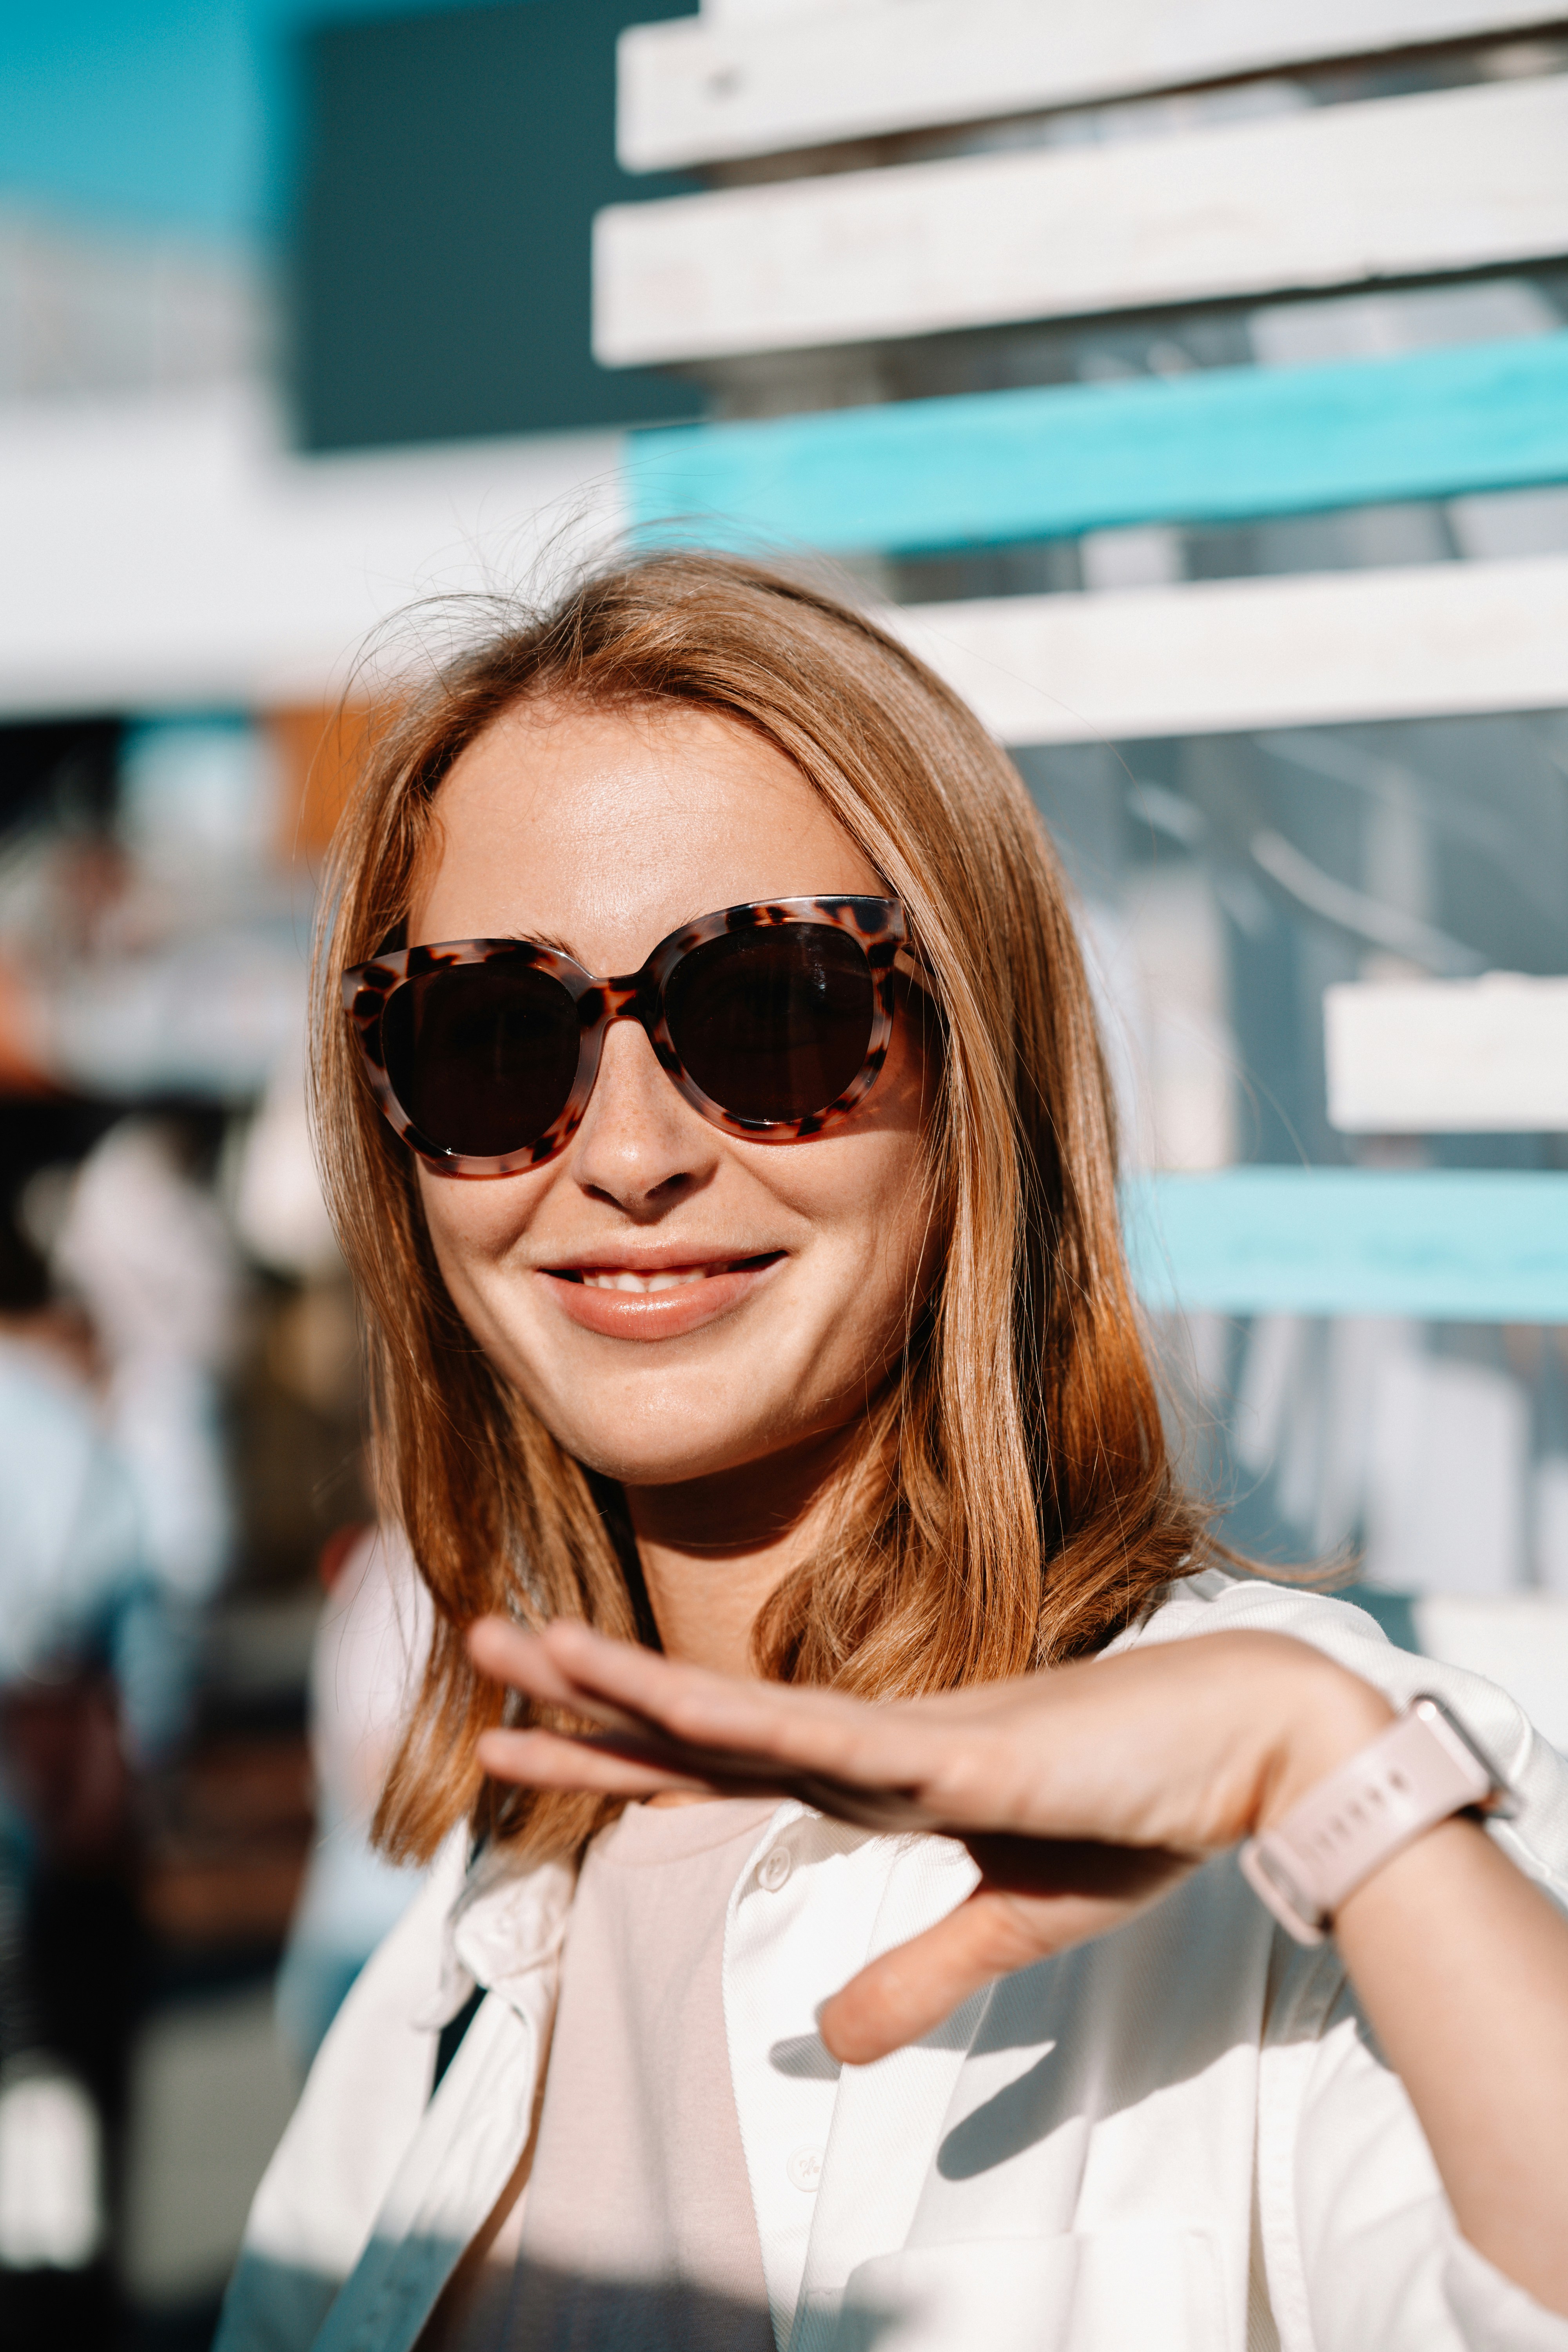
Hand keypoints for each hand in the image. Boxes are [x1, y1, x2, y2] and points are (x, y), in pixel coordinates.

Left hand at [470, 1618, 1389, 2061]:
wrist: (1244, 1753)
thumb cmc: (1134, 1816)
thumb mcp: (1011, 1927)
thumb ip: (916, 1977)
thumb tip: (824, 2044)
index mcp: (872, 1780)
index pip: (711, 1773)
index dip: (611, 1759)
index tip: (520, 1740)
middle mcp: (867, 1747)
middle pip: (694, 1728)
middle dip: (581, 1697)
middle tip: (477, 1648)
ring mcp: (907, 1742)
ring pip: (735, 1715)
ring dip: (626, 1683)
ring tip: (524, 1643)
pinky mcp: (962, 1756)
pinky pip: (833, 1746)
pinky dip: (750, 1728)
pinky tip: (677, 1713)